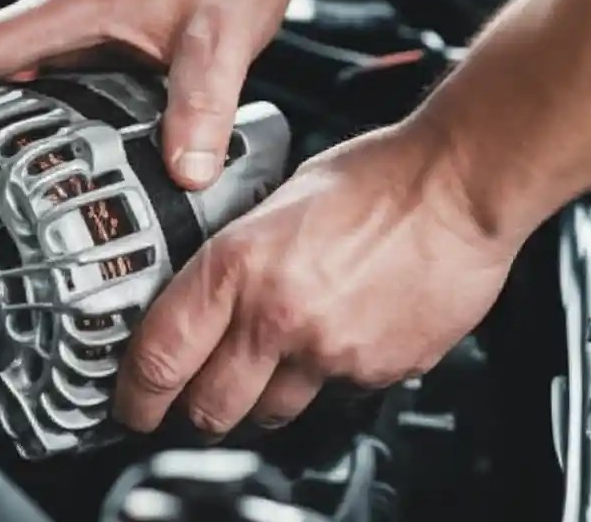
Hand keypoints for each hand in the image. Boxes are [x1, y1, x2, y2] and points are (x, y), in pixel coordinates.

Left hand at [112, 120, 526, 436]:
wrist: (461, 185)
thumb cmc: (378, 178)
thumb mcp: (275, 201)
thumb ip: (237, 257)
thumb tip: (203, 295)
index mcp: (240, 267)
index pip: (160, 356)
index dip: (134, 394)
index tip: (129, 403)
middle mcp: (279, 317)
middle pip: (208, 409)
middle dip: (191, 413)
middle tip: (188, 404)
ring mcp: (331, 352)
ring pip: (271, 413)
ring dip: (258, 401)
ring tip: (271, 364)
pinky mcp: (378, 371)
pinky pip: (334, 396)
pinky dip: (325, 381)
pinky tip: (336, 339)